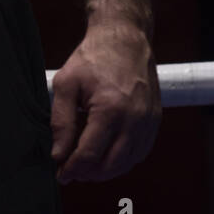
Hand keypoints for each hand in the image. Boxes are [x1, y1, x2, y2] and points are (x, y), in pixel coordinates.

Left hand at [50, 21, 161, 182]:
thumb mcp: (66, 84)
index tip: (61, 174)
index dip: (73, 169)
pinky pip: (140, 152)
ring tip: (86, 165)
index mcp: (110, 109)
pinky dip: (123, 160)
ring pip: (127, 163)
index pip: (90, 155)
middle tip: (71, 171)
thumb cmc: (92, 58)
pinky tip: (107, 155)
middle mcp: (134, 119)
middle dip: (88, 174)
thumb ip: (61, 122)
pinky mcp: (155, 119)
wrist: (124, 39)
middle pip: (111, 165)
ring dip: (106, 171)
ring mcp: (148, 121)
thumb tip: (58, 155)